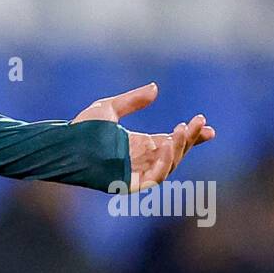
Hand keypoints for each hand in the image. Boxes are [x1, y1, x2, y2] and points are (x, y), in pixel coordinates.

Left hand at [71, 82, 214, 192]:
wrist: (64, 144)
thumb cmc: (81, 129)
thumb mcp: (109, 108)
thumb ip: (133, 100)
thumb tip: (155, 88)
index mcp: (140, 145)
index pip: (172, 142)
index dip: (191, 137)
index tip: (209, 128)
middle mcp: (141, 161)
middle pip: (174, 153)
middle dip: (189, 139)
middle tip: (199, 122)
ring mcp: (136, 173)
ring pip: (168, 166)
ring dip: (179, 148)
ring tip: (183, 129)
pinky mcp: (129, 185)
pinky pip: (154, 178)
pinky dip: (164, 163)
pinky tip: (167, 144)